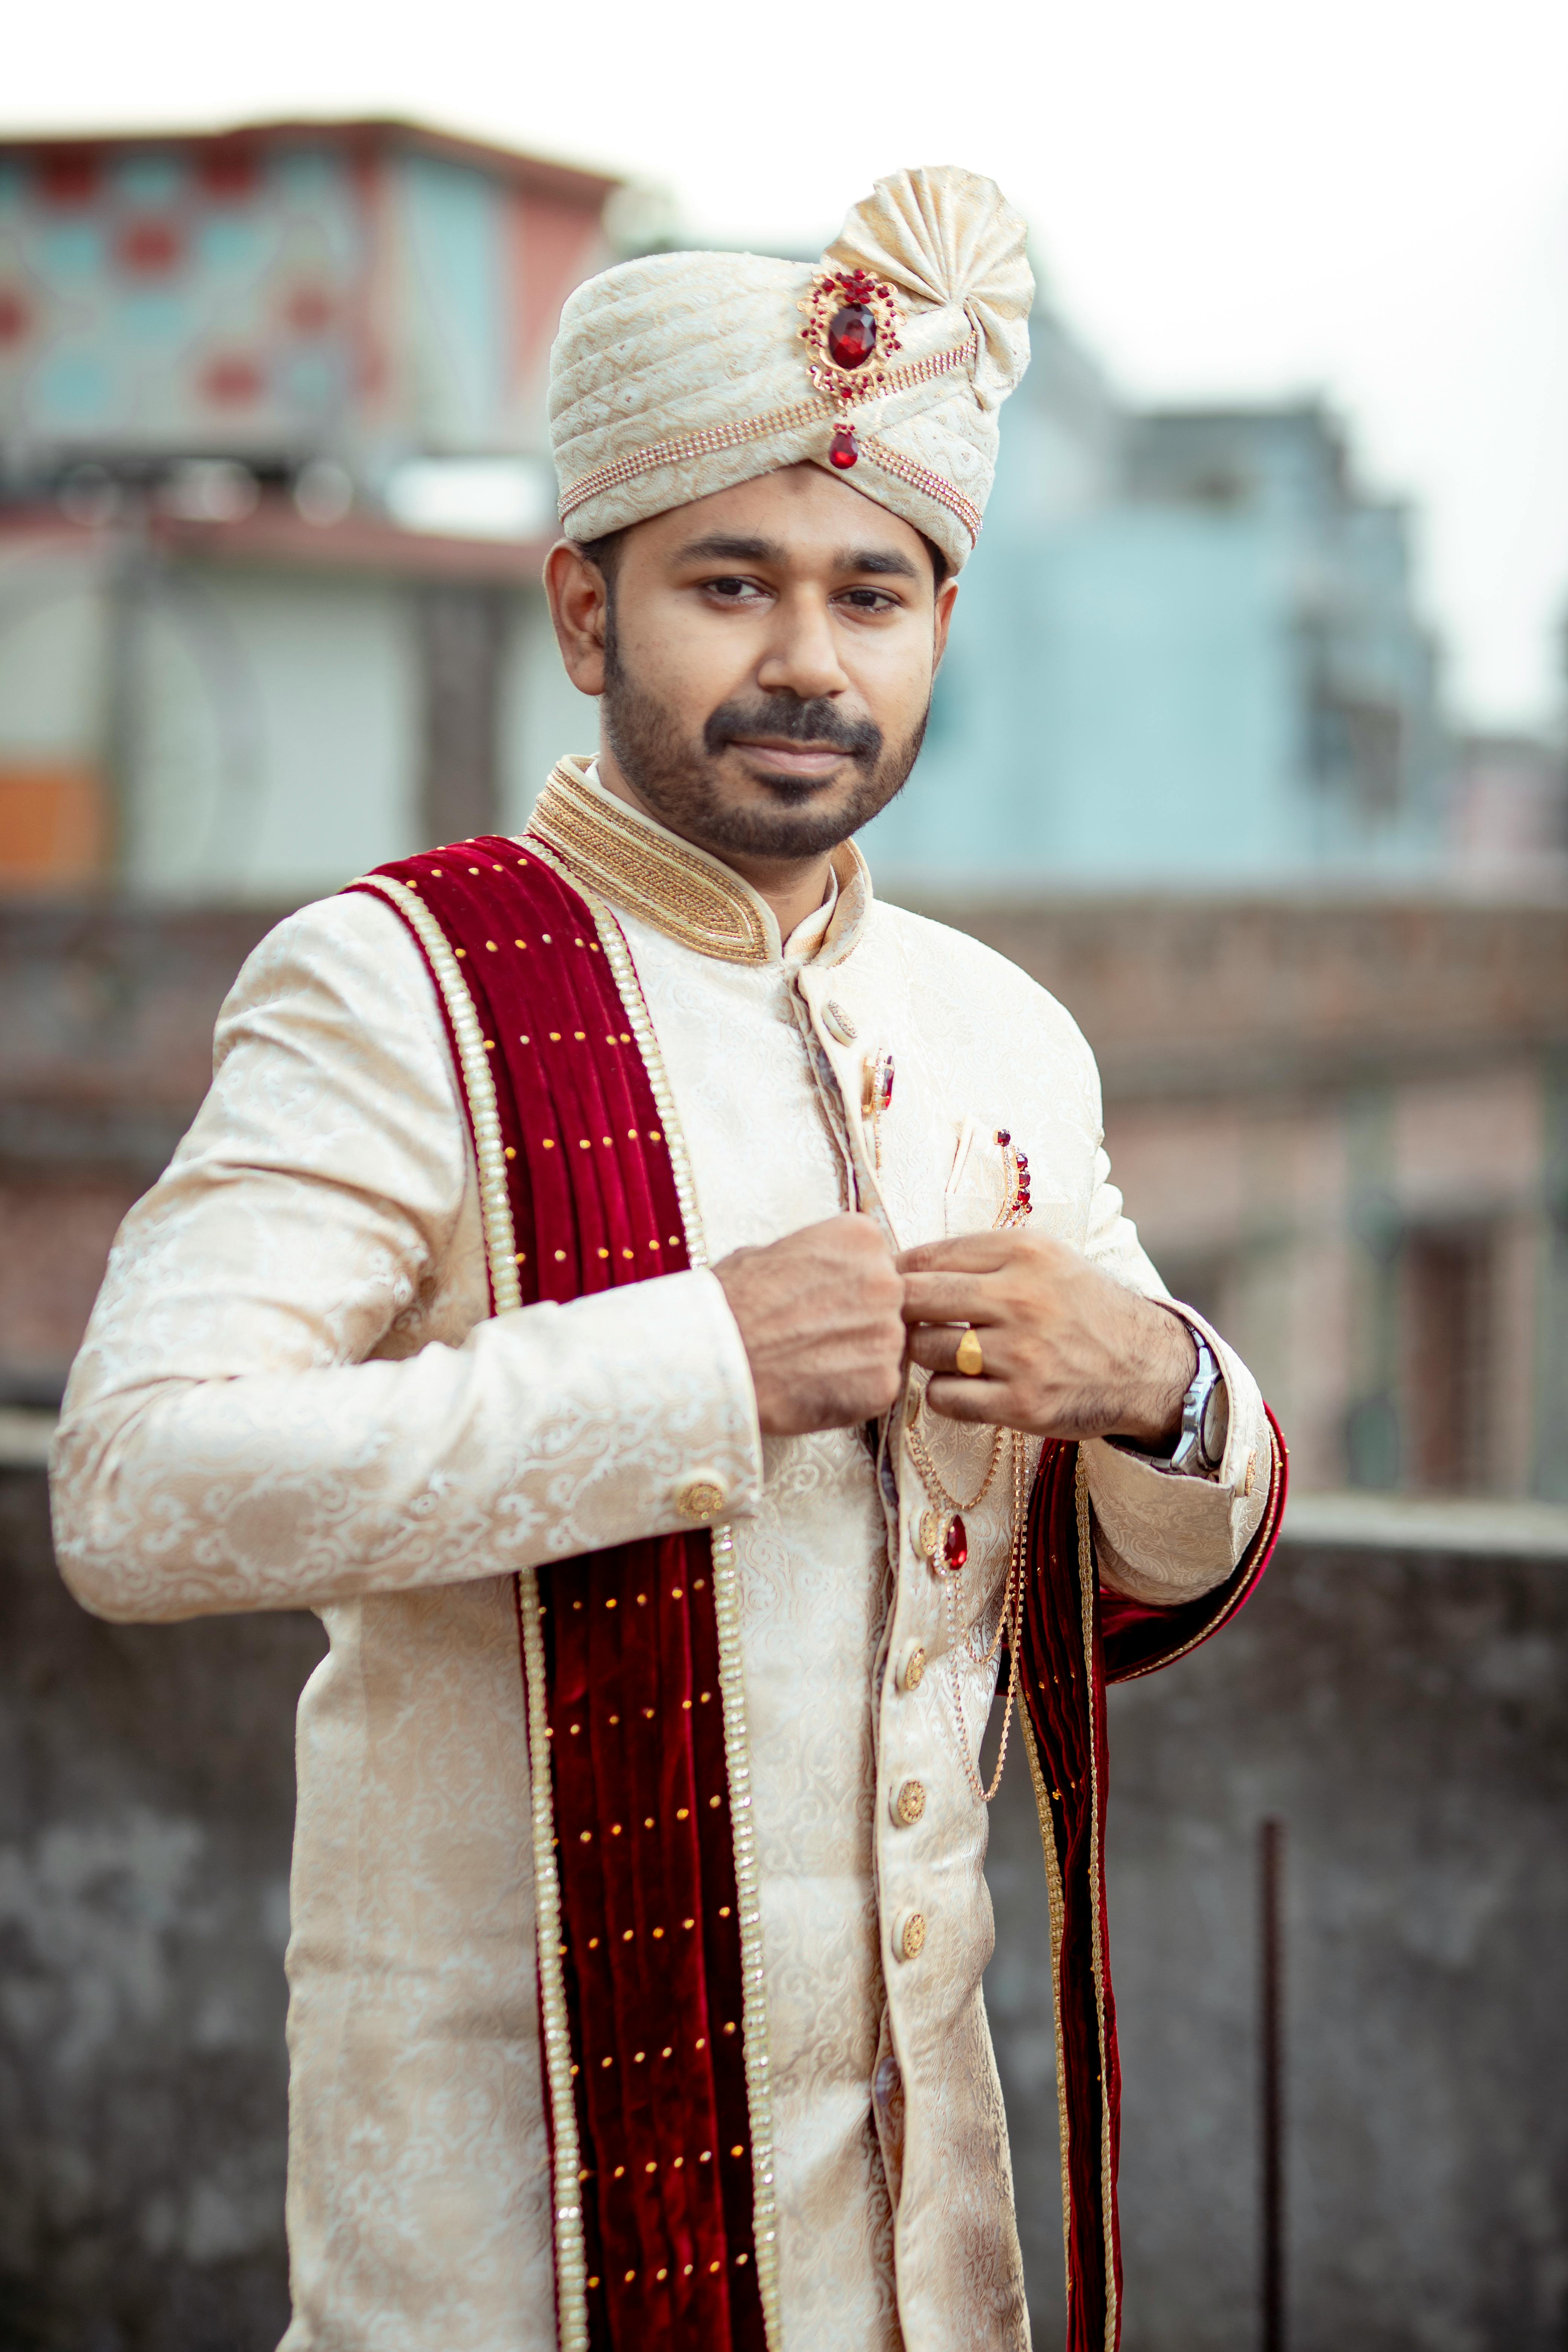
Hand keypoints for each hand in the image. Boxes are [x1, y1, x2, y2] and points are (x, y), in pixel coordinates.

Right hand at [714, 1214, 904, 1435]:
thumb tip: (817, 1274)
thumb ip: (810, 1260)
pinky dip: (851, 1394)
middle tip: (812, 1337)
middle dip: (856, 1321)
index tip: (817, 1301)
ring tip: (806, 1365)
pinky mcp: (884, 1383)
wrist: (711, 1359)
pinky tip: (812, 1389)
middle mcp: (886, 1281)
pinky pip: (877, 1388)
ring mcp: (889, 1334)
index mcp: (860, 1238)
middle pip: (886, 1304)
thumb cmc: (728, 1304)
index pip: (874, 1262)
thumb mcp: (767, 1254)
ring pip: (884, 1348)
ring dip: (855, 1358)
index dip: (845, 1287)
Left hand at [897, 1231, 1196, 1443]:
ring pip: (925, 1350)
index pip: (928, 1257)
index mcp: (1025, 1253)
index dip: (898, 1273)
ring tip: (948, 1353)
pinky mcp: (1023, 1404)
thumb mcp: (1047, 1259)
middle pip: (915, 1300)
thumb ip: (983, 1256)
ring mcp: (1022, 1355)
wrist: (1146, 1367)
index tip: (891, 1286)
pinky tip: (965, 1386)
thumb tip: (904, 1265)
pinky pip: (944, 1398)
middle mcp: (1021, 1299)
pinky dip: (944, 1394)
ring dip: (926, 1354)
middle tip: (899, 1321)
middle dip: (898, 1311)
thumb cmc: (1084, 1307)